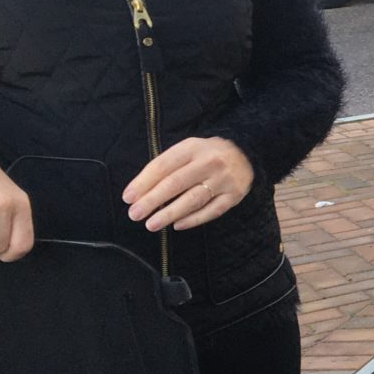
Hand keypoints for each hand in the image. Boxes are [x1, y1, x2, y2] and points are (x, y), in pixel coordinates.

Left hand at [123, 137, 255, 232]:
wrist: (245, 153)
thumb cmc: (206, 154)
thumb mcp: (186, 150)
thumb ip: (166, 167)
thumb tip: (139, 192)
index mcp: (192, 148)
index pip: (163, 166)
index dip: (144, 182)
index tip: (128, 198)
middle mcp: (209, 162)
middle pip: (176, 183)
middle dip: (152, 200)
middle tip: (135, 215)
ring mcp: (223, 180)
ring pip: (193, 199)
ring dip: (170, 213)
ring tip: (151, 224)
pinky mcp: (234, 196)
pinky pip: (212, 211)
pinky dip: (193, 219)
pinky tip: (177, 225)